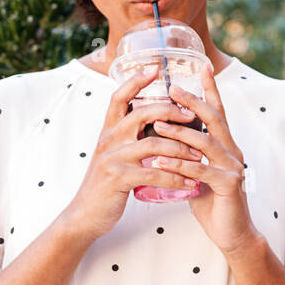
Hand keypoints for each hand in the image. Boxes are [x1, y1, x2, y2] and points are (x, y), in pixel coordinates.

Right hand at [58, 65, 201, 241]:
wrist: (84, 214)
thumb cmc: (106, 184)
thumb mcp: (114, 155)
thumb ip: (130, 138)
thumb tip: (156, 124)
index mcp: (109, 131)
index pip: (119, 97)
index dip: (135, 81)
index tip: (154, 70)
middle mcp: (108, 139)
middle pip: (142, 114)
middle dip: (171, 111)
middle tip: (193, 115)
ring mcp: (112, 158)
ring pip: (153, 143)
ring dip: (181, 148)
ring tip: (200, 155)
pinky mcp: (118, 178)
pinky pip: (153, 172)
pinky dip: (176, 177)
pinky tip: (190, 183)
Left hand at [152, 62, 259, 256]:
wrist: (232, 233)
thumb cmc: (212, 202)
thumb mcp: (197, 172)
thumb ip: (187, 154)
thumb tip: (163, 137)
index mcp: (225, 145)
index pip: (217, 112)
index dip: (209, 90)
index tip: (200, 68)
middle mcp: (232, 151)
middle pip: (214, 119)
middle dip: (192, 101)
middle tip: (171, 87)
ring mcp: (233, 167)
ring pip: (206, 142)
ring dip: (180, 132)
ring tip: (158, 124)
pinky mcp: (229, 185)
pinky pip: (202, 170)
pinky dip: (180, 164)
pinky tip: (161, 161)